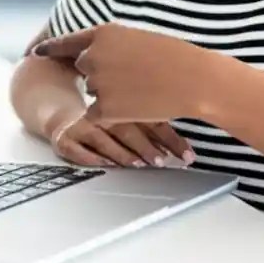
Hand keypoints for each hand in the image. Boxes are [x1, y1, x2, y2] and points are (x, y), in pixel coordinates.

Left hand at [33, 23, 224, 123]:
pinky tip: (135, 106)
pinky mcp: (103, 109)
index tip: (35, 52)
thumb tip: (90, 58)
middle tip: (134, 76)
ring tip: (143, 88)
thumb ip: (111, 46)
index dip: (52, 47)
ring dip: (112, 94)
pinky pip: (97, 114)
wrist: (193, 79)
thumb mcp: (138, 39)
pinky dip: (111, 115)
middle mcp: (93, 56)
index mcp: (103, 33)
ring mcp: (97, 83)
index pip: (68, 41)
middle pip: (84, 69)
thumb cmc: (173, 58)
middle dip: (101, 74)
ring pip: (95, 91)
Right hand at [46, 108, 194, 167]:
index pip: (152, 118)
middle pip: (128, 127)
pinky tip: (108, 164)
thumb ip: (160, 107)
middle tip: (164, 162)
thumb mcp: (134, 101)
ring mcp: (83, 123)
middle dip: (148, 147)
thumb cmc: (107, 107)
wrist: (62, 102)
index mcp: (124, 98)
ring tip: (141, 164)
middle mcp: (103, 110)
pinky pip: (79, 149)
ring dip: (125, 153)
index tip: (187, 156)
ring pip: (105, 137)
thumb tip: (201, 114)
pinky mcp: (65, 137)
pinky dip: (95, 157)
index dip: (171, 139)